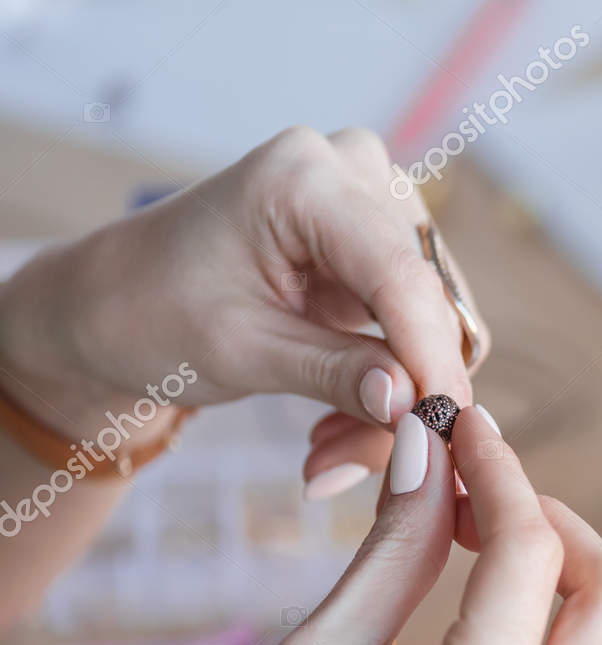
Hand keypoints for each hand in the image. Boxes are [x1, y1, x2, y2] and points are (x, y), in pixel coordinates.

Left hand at [0, 126, 484, 489]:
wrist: (114, 304)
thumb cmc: (153, 313)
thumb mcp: (239, 352)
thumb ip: (336, 374)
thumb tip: (415, 405)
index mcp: (305, 178)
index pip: (400, 276)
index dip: (430, 360)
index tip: (441, 434)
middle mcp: (353, 172)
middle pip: (426, 304)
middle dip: (403, 395)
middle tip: (341, 469)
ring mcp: (374, 204)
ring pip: (435, 325)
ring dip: (397, 401)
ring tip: (329, 452)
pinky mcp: (385, 245)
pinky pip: (423, 329)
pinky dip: (393, 386)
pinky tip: (343, 424)